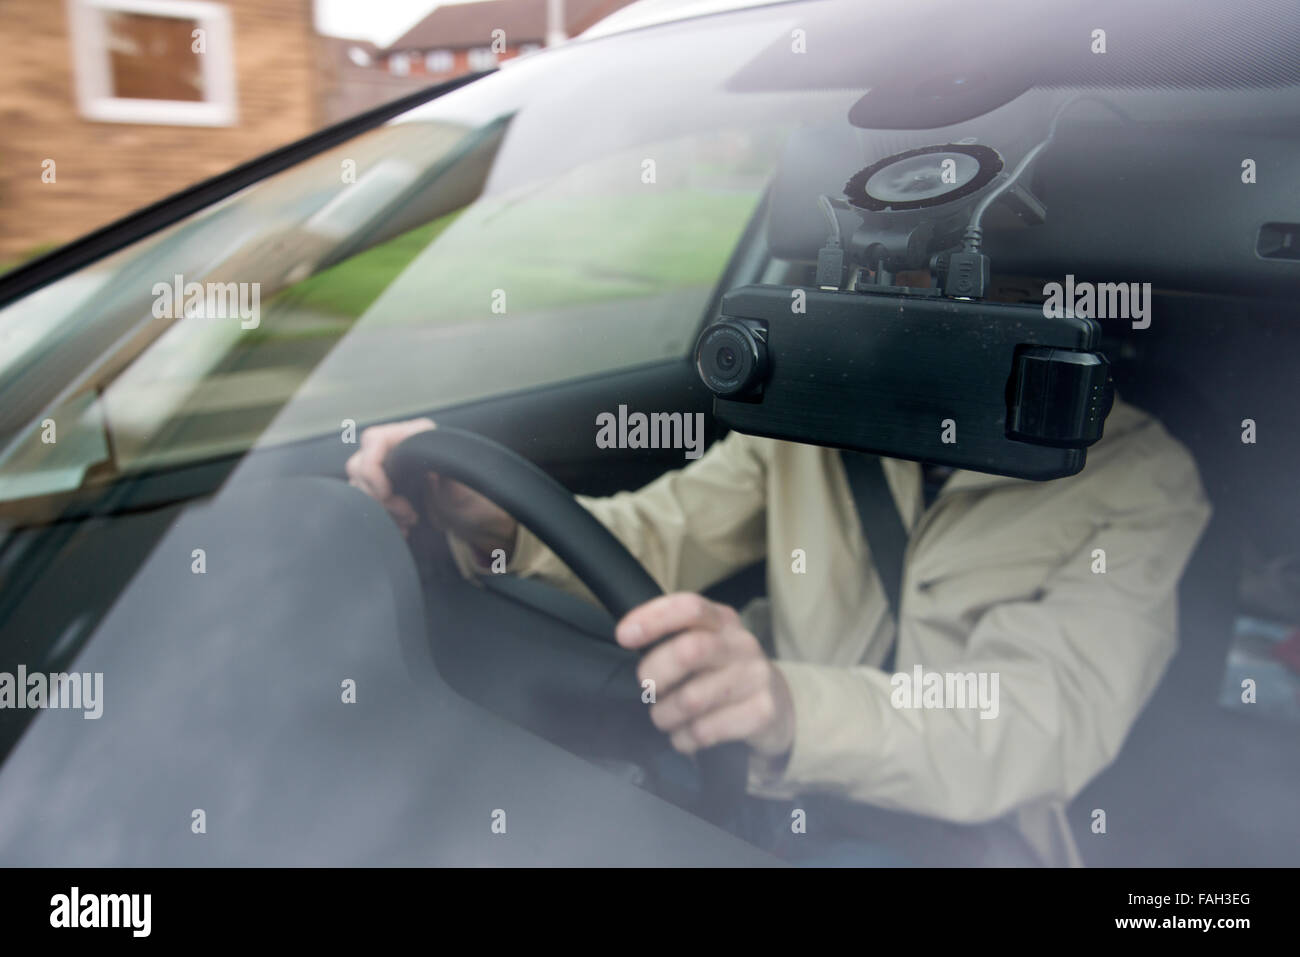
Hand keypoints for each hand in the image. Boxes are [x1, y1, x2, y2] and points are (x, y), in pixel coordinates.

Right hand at [345, 418, 516, 555]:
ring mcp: (391, 465)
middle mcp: (401, 444)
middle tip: (406, 512)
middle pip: (360, 463)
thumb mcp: (466, 490)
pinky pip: (367, 498)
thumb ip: (449, 478)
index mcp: (418, 434)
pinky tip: (401, 525)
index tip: (386, 495)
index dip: (372, 470)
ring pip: (360, 483)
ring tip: (408, 520)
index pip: (374, 441)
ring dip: (379, 507)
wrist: (477, 520)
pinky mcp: (388, 485)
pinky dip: (380, 514)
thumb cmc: (477, 500)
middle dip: (376, 494)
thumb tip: (433, 471)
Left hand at [615, 593, 794, 758]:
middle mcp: (742, 644)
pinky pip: (706, 730)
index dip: (653, 619)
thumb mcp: (706, 645)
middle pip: (688, 651)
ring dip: (665, 715)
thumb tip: (628, 641)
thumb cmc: (724, 672)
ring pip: (692, 699)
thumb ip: (674, 639)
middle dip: (654, 674)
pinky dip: (684, 739)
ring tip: (665, 718)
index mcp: (722, 620)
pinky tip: (686, 736)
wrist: (778, 705)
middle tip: (647, 689)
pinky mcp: (762, 712)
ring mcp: (755, 677)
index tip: (624, 635)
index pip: (688, 607)